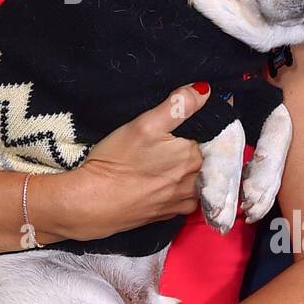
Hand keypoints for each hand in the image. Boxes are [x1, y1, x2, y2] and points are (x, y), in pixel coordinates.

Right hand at [41, 82, 212, 242]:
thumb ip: (178, 105)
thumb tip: (205, 90)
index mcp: (194, 157)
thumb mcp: (144, 124)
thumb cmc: (116, 162)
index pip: (211, 134)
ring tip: (167, 158)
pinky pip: (184, 196)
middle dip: (195, 145)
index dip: (201, 123)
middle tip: (172, 136)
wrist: (92, 204)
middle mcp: (195, 181)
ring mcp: (182, 201)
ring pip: (196, 177)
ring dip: (189, 168)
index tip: (185, 119)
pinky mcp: (168, 213)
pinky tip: (163, 179)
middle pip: (205, 156)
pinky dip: (179, 187)